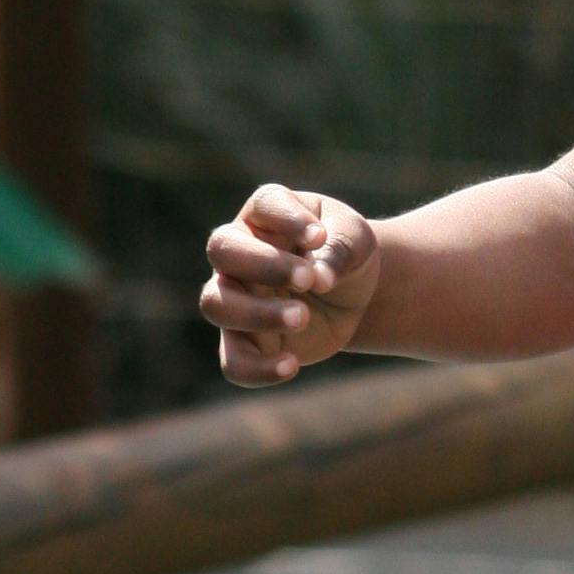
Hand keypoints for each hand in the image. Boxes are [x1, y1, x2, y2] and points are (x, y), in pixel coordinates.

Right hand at [200, 185, 380, 386]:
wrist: (350, 293)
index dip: (288, 219)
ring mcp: (235, 296)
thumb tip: (319, 277)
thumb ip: (340, 249)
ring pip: (216, 304)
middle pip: (222, 249)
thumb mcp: (357, 241)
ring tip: (303, 317)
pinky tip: (291, 365)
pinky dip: (257, 369)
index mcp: (267, 214)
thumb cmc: (344, 252)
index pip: (264, 204)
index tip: (320, 237)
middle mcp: (240, 251)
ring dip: (256, 314)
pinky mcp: (245, 339)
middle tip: (309, 280)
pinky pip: (233, 361)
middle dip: (264, 265)